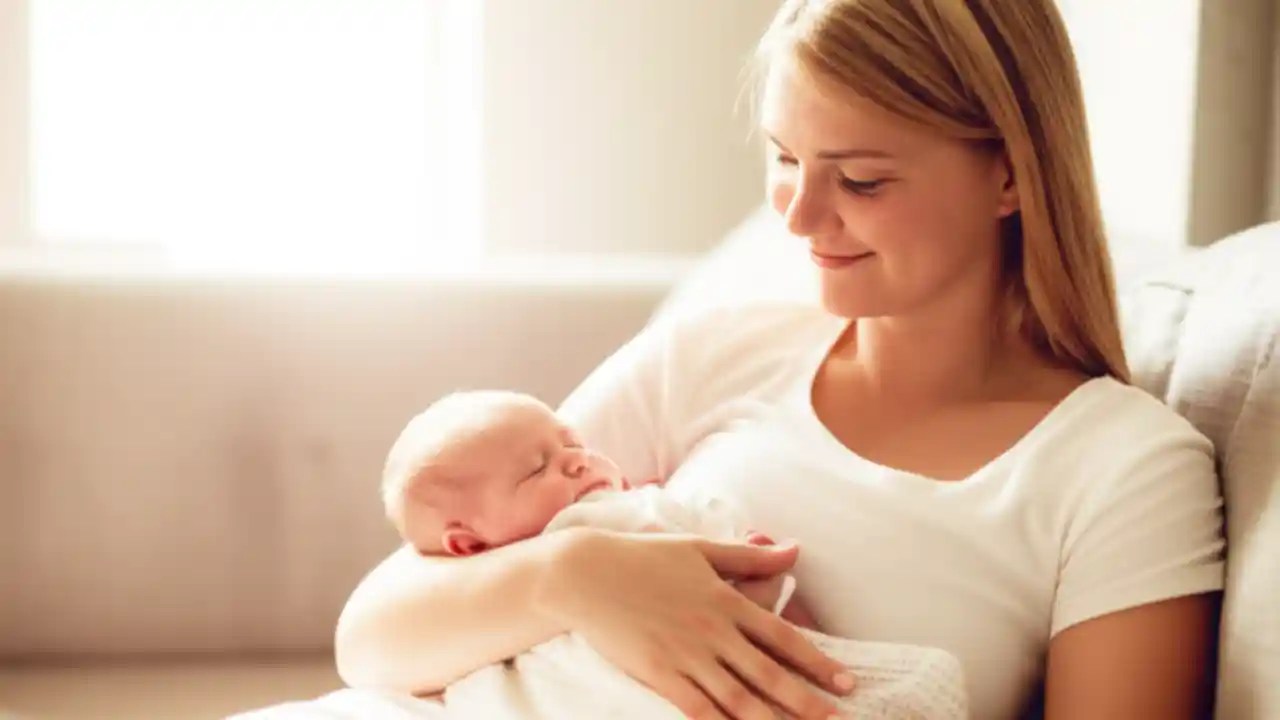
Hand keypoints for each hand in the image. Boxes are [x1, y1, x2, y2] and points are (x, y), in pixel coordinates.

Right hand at [535, 529, 853, 719]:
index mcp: (725, 599)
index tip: (845, 681)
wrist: (586, 573)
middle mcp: (712, 630)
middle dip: (807, 701)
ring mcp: (685, 655)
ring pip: (739, 699)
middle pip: (768, 674)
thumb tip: (794, 549)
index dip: (817, 662)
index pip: (783, 636)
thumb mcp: (699, 548)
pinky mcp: (658, 674)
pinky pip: (698, 709)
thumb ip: (748, 556)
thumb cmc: (643, 557)